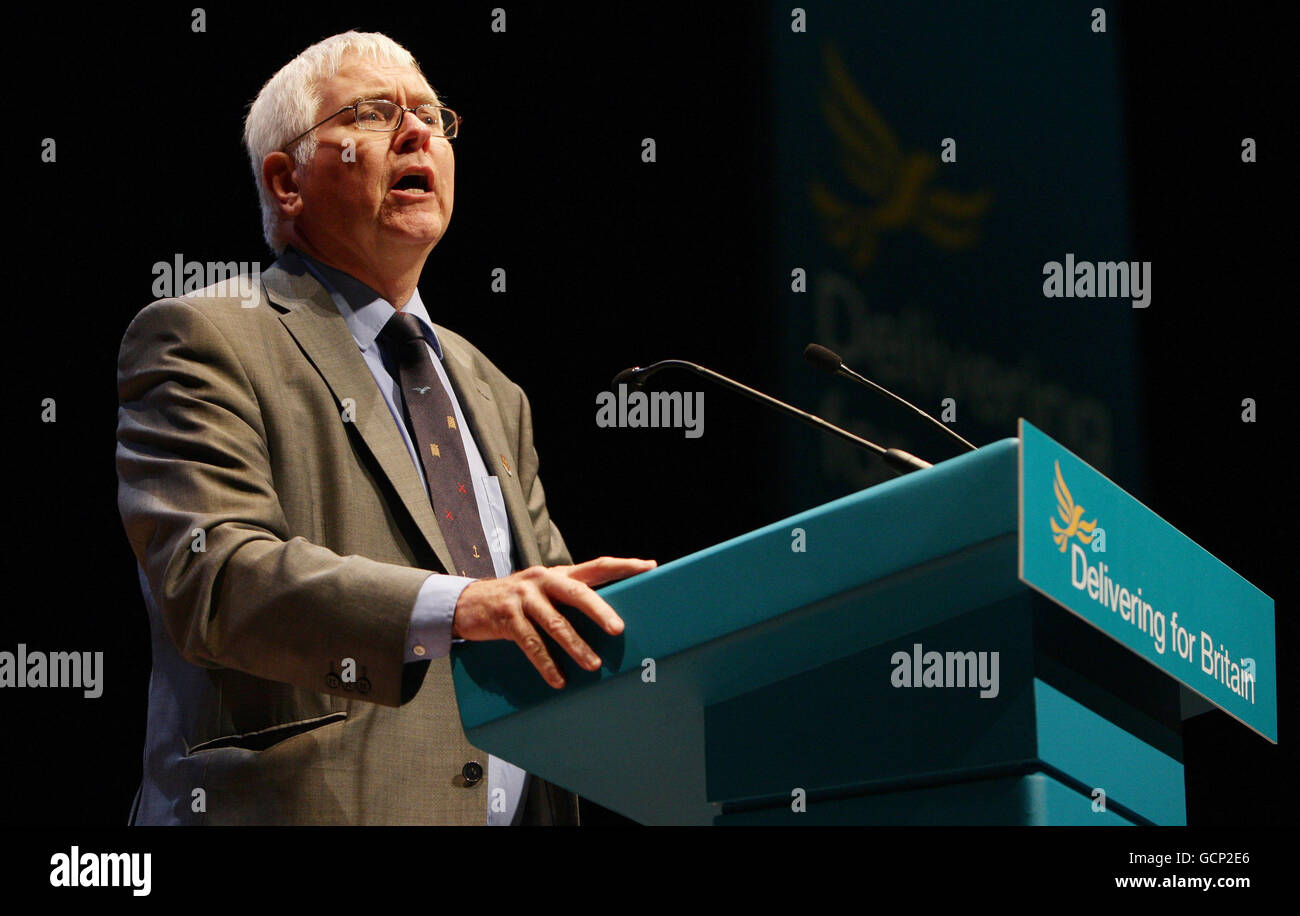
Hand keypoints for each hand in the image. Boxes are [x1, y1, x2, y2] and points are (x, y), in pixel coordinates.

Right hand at [452, 557, 656, 687]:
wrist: (468, 603)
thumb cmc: (516, 601)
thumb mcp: (542, 592)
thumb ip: (568, 599)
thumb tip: (607, 619)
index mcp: (558, 573)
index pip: (596, 566)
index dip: (623, 565)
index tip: (650, 568)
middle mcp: (542, 580)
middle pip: (576, 593)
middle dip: (599, 611)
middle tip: (618, 630)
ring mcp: (523, 598)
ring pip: (555, 623)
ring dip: (575, 646)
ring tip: (593, 665)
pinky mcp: (507, 618)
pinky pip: (531, 644)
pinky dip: (546, 664)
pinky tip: (558, 680)